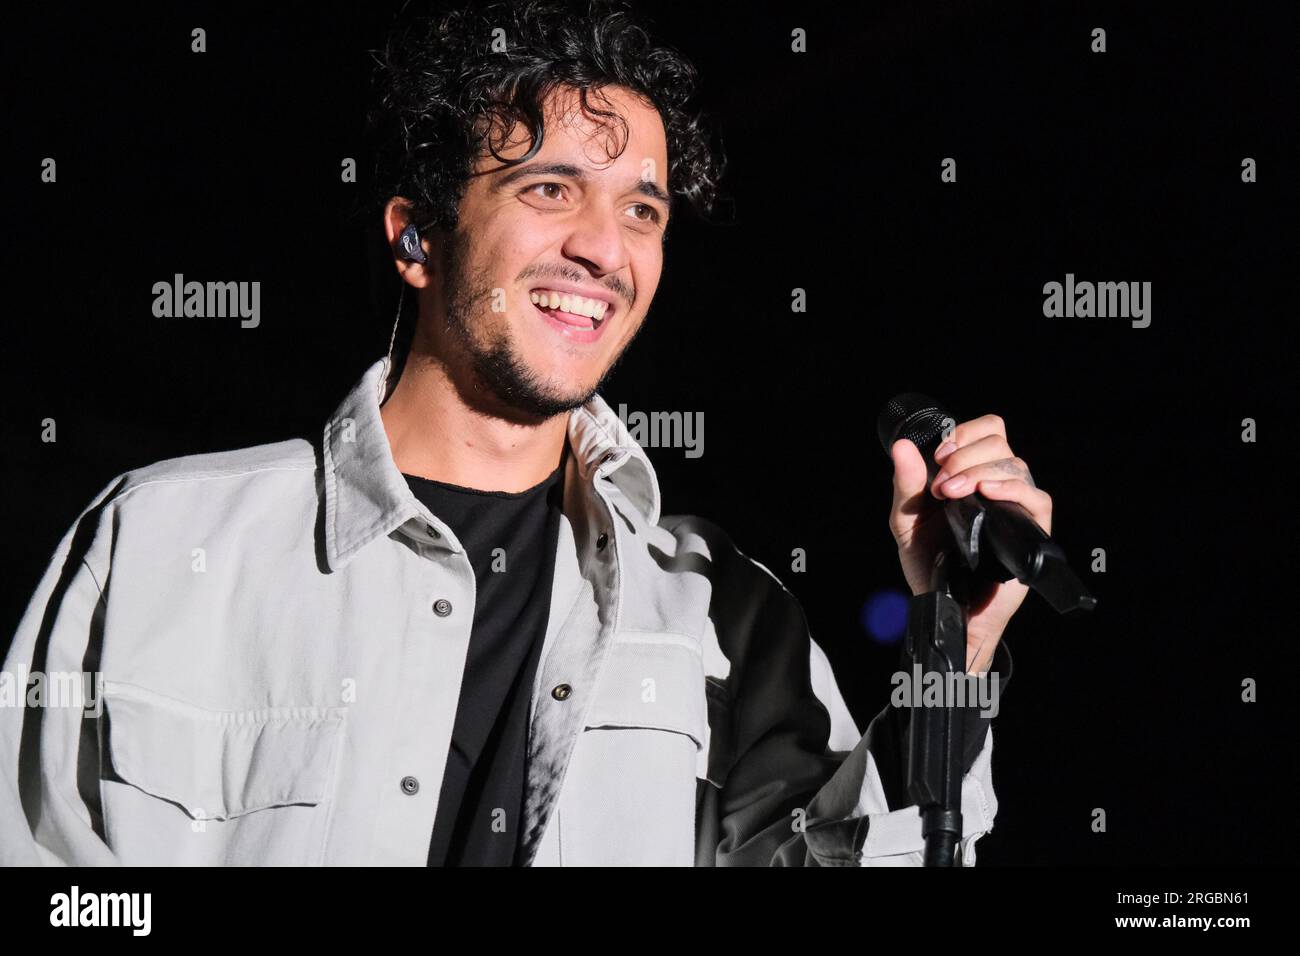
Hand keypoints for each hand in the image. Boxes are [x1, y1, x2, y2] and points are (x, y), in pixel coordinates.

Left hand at [887, 414, 1052, 674]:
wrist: (944, 606)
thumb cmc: (930, 564)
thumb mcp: (907, 520)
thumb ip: (906, 483)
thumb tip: (901, 445)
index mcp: (973, 475)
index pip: (988, 431)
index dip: (967, 433)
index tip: (940, 456)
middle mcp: (998, 485)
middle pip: (999, 444)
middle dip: (965, 457)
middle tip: (941, 485)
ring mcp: (1016, 506)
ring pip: (1016, 466)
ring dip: (979, 472)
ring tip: (952, 493)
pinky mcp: (1031, 529)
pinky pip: (1036, 497)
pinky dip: (1012, 489)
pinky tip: (987, 494)